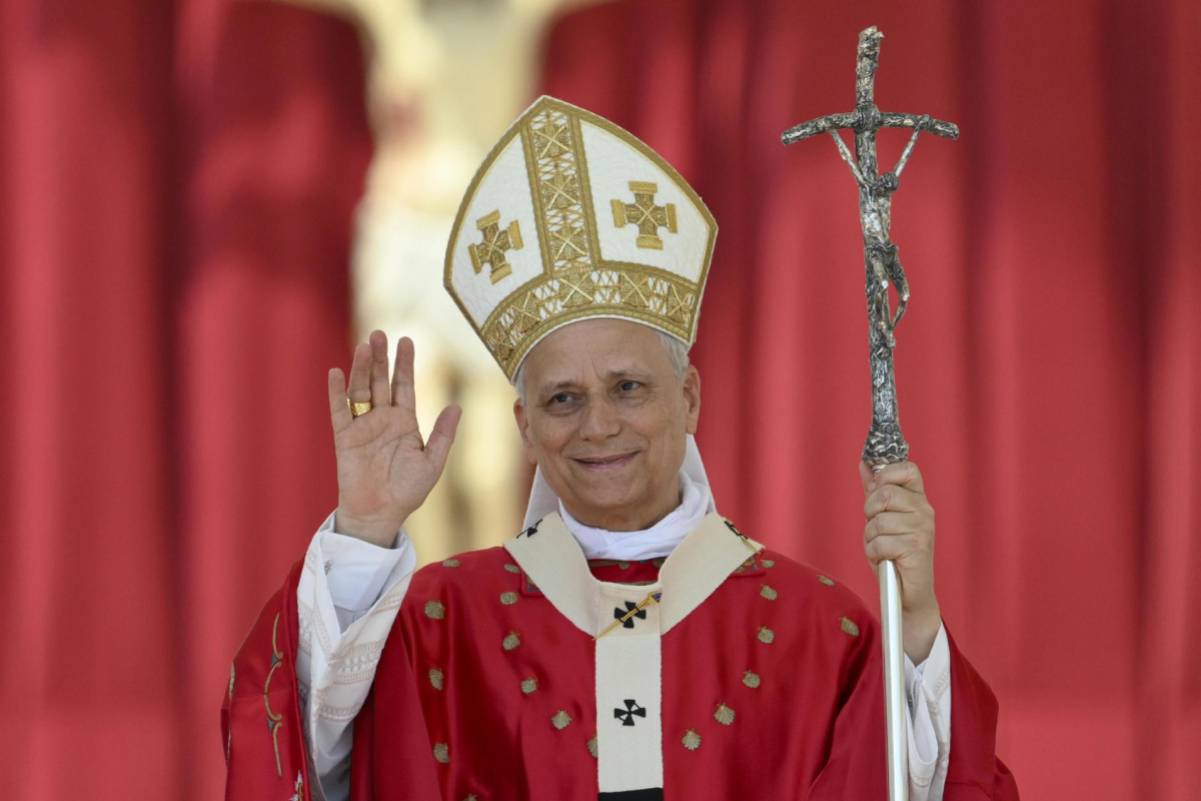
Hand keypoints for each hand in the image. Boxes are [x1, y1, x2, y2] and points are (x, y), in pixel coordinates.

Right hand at [327, 331, 460, 546]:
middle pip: (381, 381)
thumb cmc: (407, 492)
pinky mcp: (345, 438)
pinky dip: (337, 392)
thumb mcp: (432, 463)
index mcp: (404, 422)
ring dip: (362, 368)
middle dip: (381, 358)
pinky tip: (337, 372)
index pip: (404, 385)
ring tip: (365, 345)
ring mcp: (362, 426)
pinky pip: (339, 411)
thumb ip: (443, 435)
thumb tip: (457, 407)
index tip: (407, 340)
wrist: (380, 514)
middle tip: (380, 333)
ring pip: (361, 390)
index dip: (405, 363)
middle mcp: (382, 419)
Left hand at [858, 460, 940, 662]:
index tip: (877, 489)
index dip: (887, 473)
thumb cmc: (894, 555)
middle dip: (870, 512)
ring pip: (879, 521)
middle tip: (876, 529)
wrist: (909, 594)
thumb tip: (864, 463)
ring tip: (881, 548)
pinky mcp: (917, 548)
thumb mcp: (882, 519)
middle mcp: (924, 511)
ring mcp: (922, 529)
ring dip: (871, 538)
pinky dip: (874, 554)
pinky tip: (884, 560)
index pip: (907, 468)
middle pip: (885, 493)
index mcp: (918, 500)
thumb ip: (875, 490)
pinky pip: (879, 542)